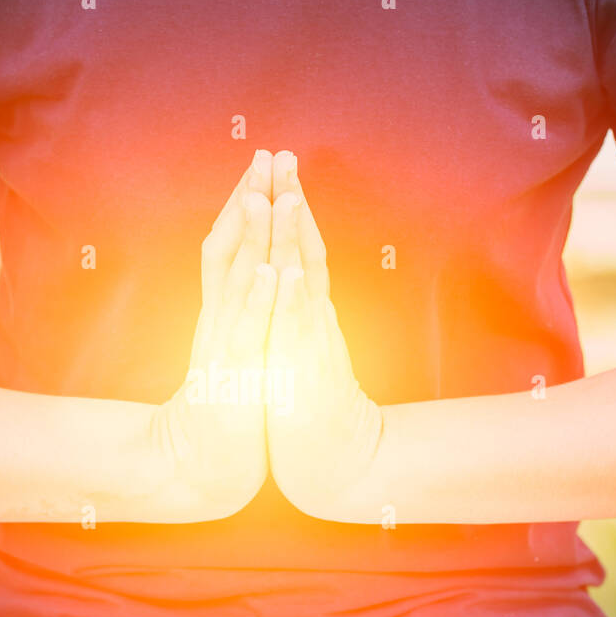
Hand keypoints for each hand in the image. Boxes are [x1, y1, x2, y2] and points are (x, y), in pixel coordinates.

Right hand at [151, 150, 278, 518]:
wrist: (197, 469)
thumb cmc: (222, 409)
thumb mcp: (229, 350)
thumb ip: (234, 312)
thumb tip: (247, 273)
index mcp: (220, 314)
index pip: (228, 246)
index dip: (244, 201)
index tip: (262, 160)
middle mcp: (218, 322)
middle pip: (229, 250)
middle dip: (248, 200)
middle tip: (265, 154)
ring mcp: (223, 348)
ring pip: (236, 284)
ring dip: (250, 239)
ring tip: (262, 196)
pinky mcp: (234, 379)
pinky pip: (247, 334)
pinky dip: (258, 302)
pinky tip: (271, 272)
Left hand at [265, 151, 382, 518]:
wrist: (337, 461)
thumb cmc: (314, 405)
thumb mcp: (305, 347)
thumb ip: (305, 311)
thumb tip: (300, 275)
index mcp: (308, 312)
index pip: (299, 247)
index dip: (290, 205)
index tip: (278, 163)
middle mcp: (313, 319)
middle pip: (305, 250)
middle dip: (293, 201)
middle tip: (284, 155)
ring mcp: (311, 343)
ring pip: (304, 282)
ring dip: (296, 240)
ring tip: (290, 196)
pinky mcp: (304, 373)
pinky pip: (297, 332)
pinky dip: (291, 300)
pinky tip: (285, 271)